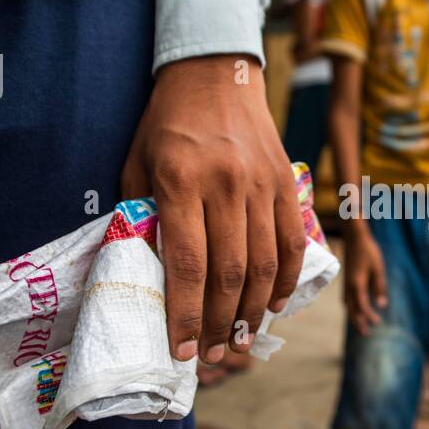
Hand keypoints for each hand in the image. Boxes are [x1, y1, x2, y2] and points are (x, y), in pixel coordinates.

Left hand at [120, 56, 306, 363]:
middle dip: (220, 322)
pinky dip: (286, 280)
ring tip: (242, 340)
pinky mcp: (286, 182)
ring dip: (254, 311)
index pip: (185, 263)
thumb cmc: (167, 123)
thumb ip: (143, 217)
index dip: (185, 312)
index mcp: (180, 181)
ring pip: (264, 263)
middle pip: (229, 272)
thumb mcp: (138, 164)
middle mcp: (226, 184)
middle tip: (213, 355)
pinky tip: (275, 305)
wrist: (216, 72)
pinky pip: (291, 241)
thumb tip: (150, 277)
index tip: (182, 349)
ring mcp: (261, 183)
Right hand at [343, 229, 386, 335]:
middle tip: (366, 334)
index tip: (377, 322)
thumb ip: (380, 287)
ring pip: (348, 305)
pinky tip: (356, 310)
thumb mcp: (378, 269)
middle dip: (358, 322)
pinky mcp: (346, 280)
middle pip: (352, 309)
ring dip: (354, 316)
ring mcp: (345, 283)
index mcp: (357, 284)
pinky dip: (351, 307)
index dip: (369, 316)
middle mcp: (349, 286)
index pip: (362, 305)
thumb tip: (382, 305)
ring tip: (361, 326)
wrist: (354, 237)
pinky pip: (347, 298)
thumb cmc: (369, 251)